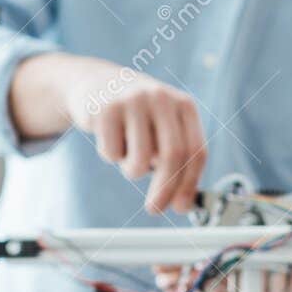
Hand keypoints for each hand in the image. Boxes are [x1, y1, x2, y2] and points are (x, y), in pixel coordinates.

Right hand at [11, 53, 206, 213]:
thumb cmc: (136, 117)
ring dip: (132, 170)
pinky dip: (110, 155)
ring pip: (140, 159)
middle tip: (154, 209)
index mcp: (184, 105)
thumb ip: (176, 161)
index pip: (196, 150)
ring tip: (127, 154)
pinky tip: (108, 136)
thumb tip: (183, 204)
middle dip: (164, 190)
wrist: (95, 82)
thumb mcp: (162, 129)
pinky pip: (112, 153)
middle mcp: (162, 98)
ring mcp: (134, 100)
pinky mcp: (106, 108)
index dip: (190, 183)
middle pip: (172, 156)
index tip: (180, 207)